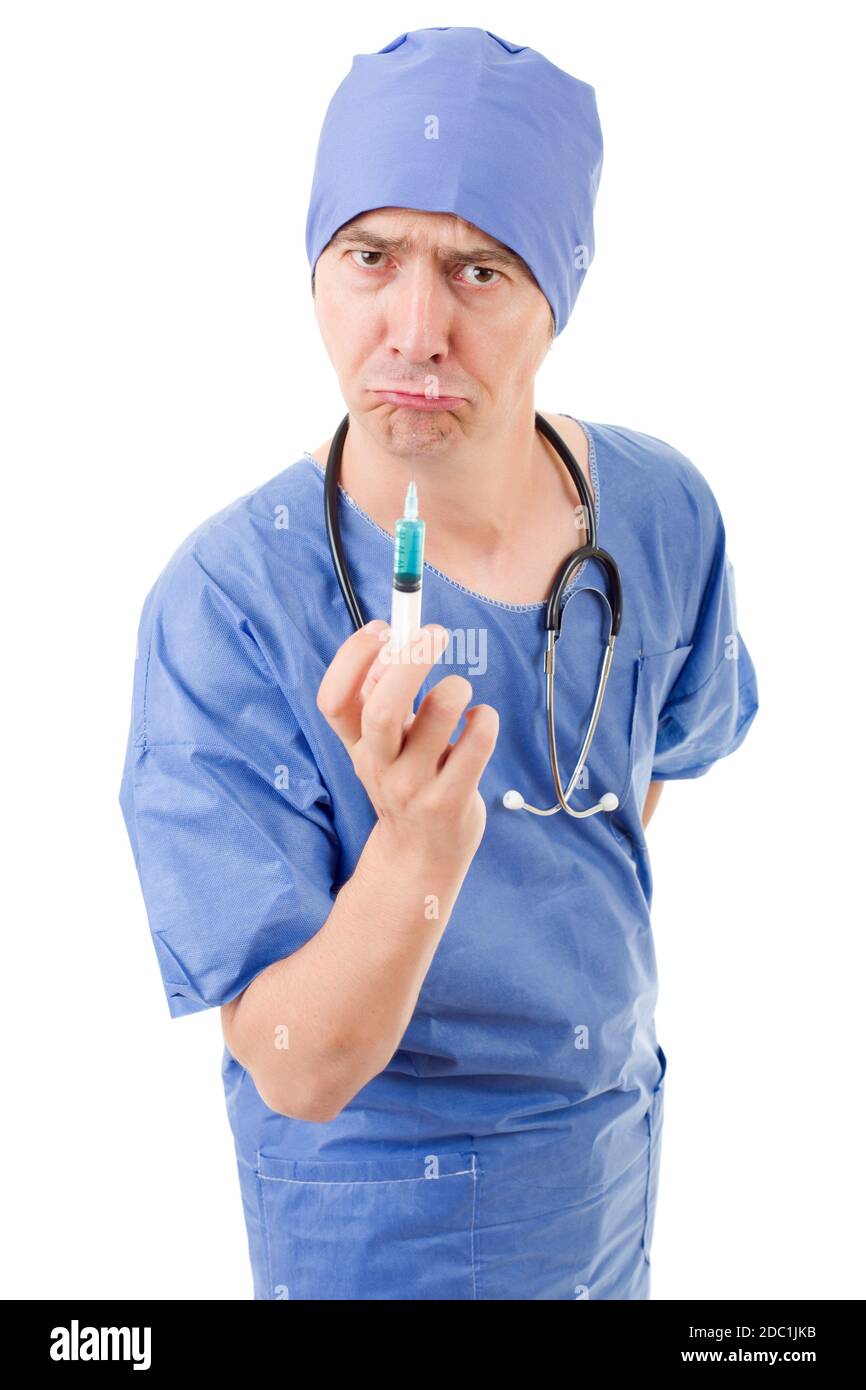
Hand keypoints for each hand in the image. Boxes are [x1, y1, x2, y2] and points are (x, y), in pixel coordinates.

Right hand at [316, 621, 498, 863]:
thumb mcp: (382, 745)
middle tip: (435, 633)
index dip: (352, 657)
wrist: (419, 857)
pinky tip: (480, 719)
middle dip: (411, 659)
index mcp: (356, 745)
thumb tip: (395, 641)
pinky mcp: (451, 801)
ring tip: (460, 691)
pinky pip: (476, 744)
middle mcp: (379, 766)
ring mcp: (414, 787)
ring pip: (439, 714)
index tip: (382, 629)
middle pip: (382, 708)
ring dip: (456, 686)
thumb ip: (381, 697)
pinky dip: (484, 718)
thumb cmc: (406, 782)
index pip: (333, 700)